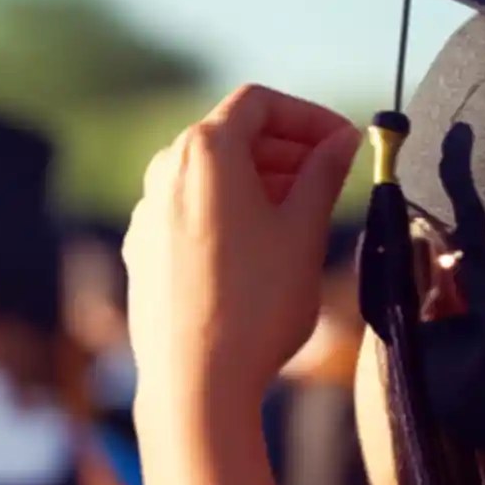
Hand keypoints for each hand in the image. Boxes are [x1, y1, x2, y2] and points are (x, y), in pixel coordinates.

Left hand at [124, 84, 359, 419]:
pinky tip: (258, 248)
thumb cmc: (255, 303)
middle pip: (230, 136)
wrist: (195, 381)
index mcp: (204, 151)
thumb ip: (324, 174)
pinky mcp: (142, 250)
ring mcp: (146, 212)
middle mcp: (164, 172)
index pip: (258, 103)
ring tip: (301, 213)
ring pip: (208, 176)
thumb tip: (341, 142)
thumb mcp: (303, 231)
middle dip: (285, 149)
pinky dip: (227, 212)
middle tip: (331, 177)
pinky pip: (188, 211)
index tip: (343, 142)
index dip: (308, 116)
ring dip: (257, 182)